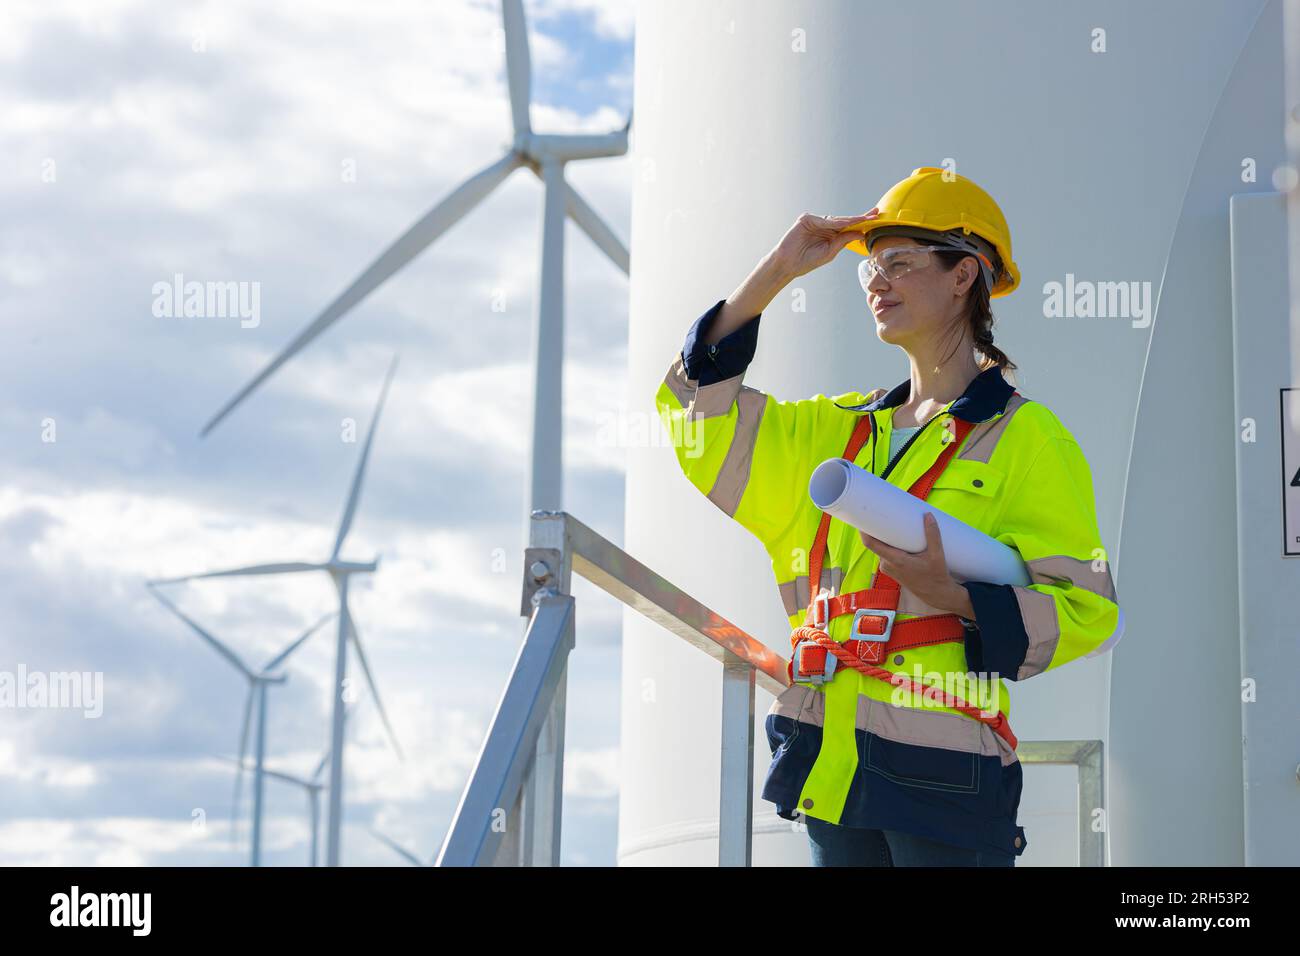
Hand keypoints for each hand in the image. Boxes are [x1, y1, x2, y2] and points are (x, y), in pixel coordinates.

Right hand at [770, 208, 879, 279]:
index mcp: (830, 235)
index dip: (861, 222)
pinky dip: (834, 222)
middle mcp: (824, 226)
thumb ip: (843, 241)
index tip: (876, 218)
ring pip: (836, 219)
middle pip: (845, 220)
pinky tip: (845, 223)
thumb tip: (860, 232)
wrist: (788, 264)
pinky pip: (824, 220)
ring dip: (851, 220)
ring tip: (864, 219)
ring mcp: (815, 221)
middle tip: (875, 213)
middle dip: (860, 218)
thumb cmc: (807, 261)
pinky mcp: (806, 219)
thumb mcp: (830, 252)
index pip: (848, 227)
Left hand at [858, 512, 972, 616]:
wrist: (936, 594)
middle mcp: (887, 565)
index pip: (871, 544)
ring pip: (880, 548)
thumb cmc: (936, 576)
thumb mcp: (937, 555)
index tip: (863, 517)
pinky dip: (887, 545)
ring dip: (882, 537)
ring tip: (889, 523)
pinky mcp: (891, 569)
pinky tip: (893, 536)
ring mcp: (888, 568)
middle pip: (875, 544)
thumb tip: (928, 515)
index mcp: (895, 561)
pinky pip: (884, 553)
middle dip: (876, 529)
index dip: (864, 531)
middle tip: (881, 514)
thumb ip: (933, 535)